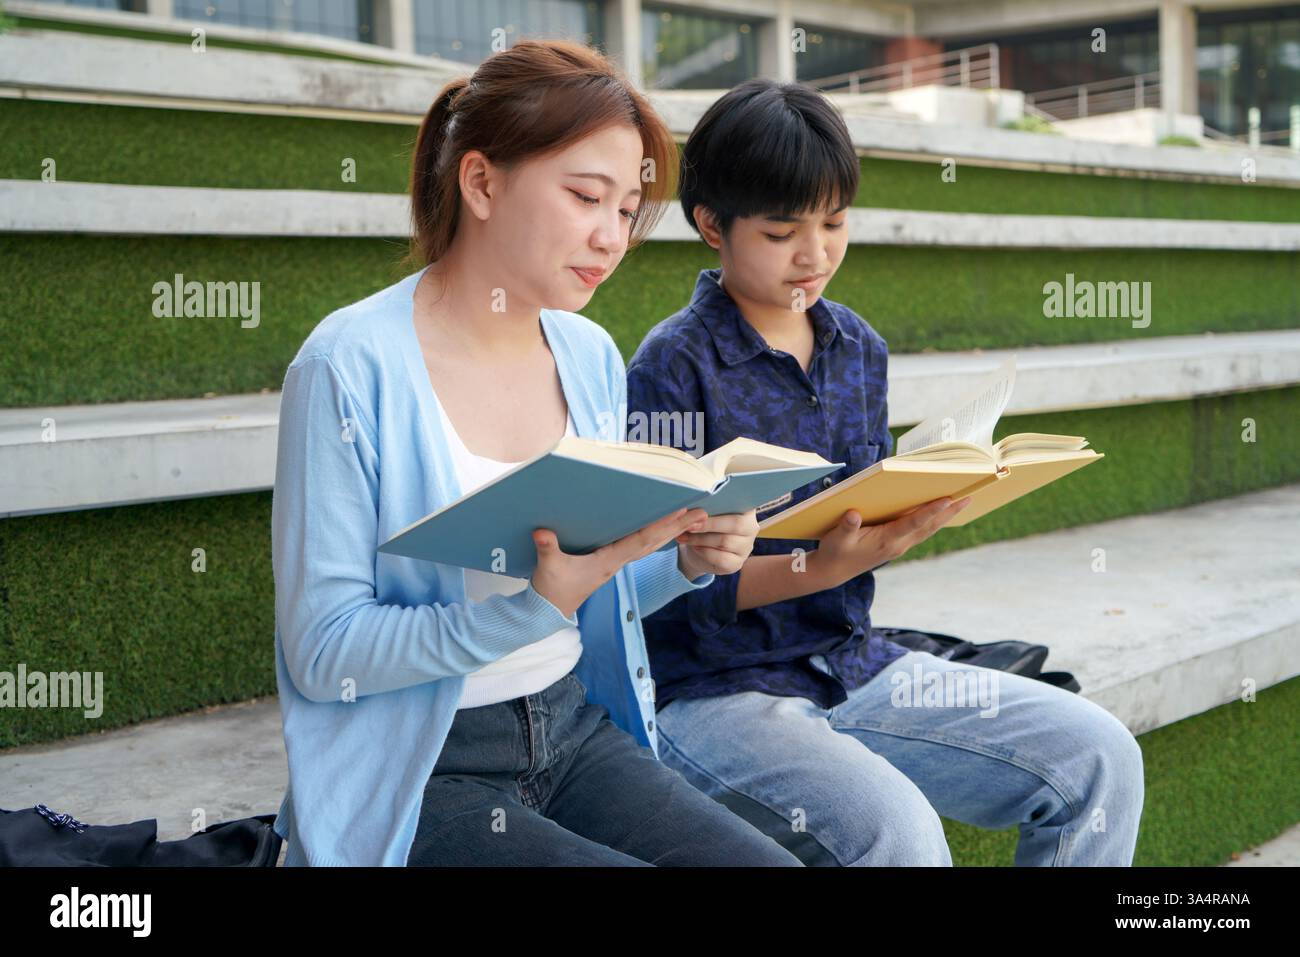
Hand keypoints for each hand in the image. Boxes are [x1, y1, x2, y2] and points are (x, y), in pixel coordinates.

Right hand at [530, 507, 708, 617]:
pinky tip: (663, 530)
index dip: (661, 525)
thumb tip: (542, 532)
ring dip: (671, 531)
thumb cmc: (552, 590)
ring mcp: (616, 563)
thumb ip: (547, 549)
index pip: (641, 540)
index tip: (681, 512)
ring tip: (692, 518)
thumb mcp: (548, 568)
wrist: (550, 612)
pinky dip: (655, 537)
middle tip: (702, 513)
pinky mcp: (609, 562)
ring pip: (650, 545)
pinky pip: (639, 547)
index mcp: (608, 561)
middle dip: (678, 527)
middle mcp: (618, 562)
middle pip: (654, 542)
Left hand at [674, 509, 758, 579]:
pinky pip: (721, 558)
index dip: (722, 504)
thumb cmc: (704, 525)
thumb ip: (706, 507)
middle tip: (689, 524)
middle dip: (709, 524)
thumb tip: (695, 507)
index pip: (742, 503)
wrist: (698, 550)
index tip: (701, 507)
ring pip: (725, 541)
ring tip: (684, 535)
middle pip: (736, 524)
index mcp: (746, 509)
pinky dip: (704, 552)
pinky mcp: (737, 563)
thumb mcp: (705, 513)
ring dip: (701, 539)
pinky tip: (693, 547)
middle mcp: (751, 527)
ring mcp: (746, 547)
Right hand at [816, 496, 971, 584]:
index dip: (931, 511)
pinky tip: (941, 514)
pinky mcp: (896, 545)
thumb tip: (853, 514)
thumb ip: (846, 527)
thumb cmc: (834, 552)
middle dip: (949, 512)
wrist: (833, 572)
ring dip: (946, 517)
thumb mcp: (836, 539)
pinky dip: (934, 521)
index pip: (914, 523)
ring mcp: (899, 546)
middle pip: (929, 527)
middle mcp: (898, 545)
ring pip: (928, 530)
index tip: (948, 499)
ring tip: (962, 502)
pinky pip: (921, 531)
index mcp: (886, 541)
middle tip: (968, 498)